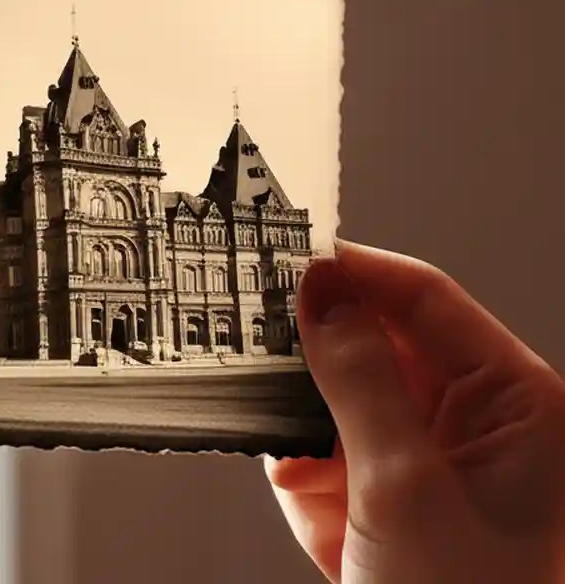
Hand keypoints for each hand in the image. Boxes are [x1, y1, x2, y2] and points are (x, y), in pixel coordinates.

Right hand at [266, 241, 564, 582]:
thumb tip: (322, 294)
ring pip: (342, 408)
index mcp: (520, 407)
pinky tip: (317, 517)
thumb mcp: (404, 487)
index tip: (286, 253)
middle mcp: (479, 429)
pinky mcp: (390, 510)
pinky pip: (329, 465)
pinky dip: (306, 482)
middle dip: (317, 361)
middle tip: (251, 340)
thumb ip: (358, 380)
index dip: (356, 271)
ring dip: (305, 431)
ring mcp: (430, 471)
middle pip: (379, 351)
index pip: (428, 301)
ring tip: (289, 453)